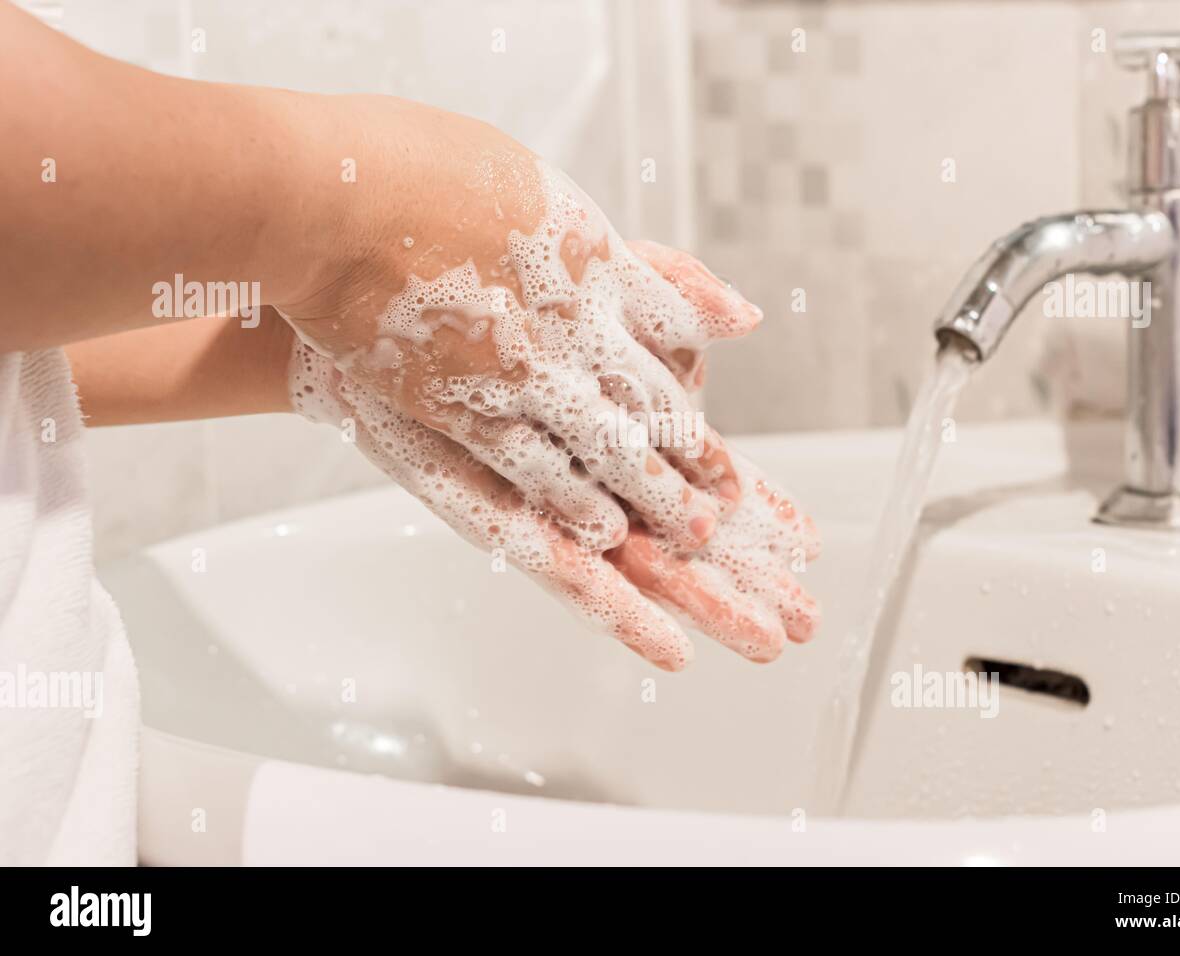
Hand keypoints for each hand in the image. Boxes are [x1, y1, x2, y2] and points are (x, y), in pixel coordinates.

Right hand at [277, 100, 740, 552]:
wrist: (327, 199)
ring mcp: (522, 368)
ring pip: (608, 444)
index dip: (698, 366)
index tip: (712, 397)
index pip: (674, 324)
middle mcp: (572, 318)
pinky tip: (604, 528)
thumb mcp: (527, 183)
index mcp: (592, 253)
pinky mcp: (462, 407)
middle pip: (653, 396)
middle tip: (723, 497)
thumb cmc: (414, 167)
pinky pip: (536, 467)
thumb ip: (598, 236)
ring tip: (689, 532)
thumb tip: (696, 286)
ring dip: (653, 491)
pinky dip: (575, 500)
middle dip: (690, 452)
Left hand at [289, 239, 820, 668]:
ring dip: (702, 607)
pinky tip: (670, 651)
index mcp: (609, 415)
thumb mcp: (589, 277)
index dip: (756, 507)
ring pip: (637, 567)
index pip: (699, 471)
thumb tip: (747, 317)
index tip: (810, 539)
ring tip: (767, 645)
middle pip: (680, 532)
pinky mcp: (498, 513)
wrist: (367, 295)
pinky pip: (565, 571)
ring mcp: (543, 494)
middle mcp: (582, 465)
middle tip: (808, 616)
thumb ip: (667, 298)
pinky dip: (620, 612)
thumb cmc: (474, 280)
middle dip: (745, 572)